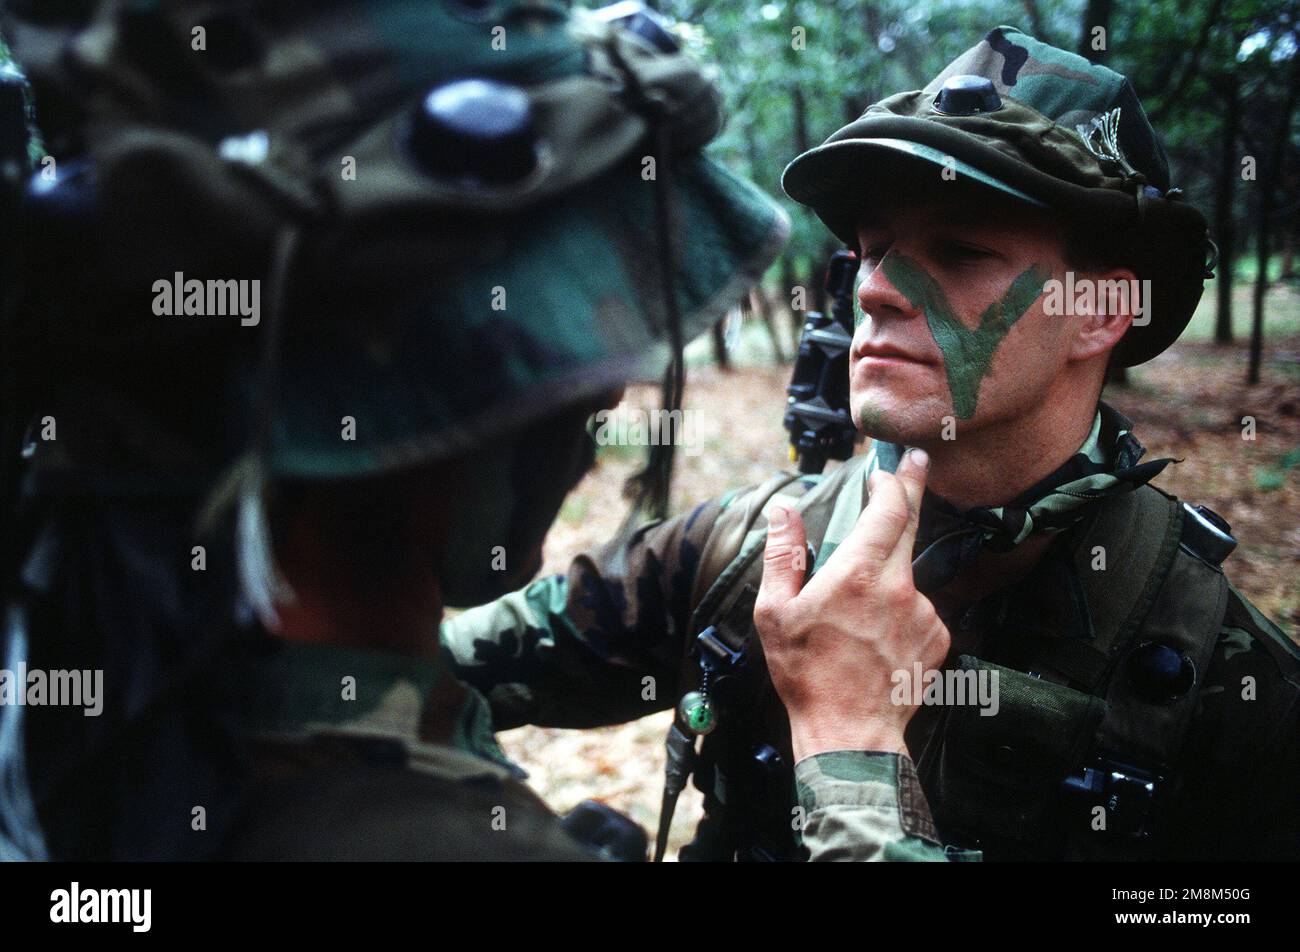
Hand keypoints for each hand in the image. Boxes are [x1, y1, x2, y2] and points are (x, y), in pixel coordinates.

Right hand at [754, 448, 950, 760]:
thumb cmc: (807, 675)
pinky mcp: (938, 637)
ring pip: (907, 576)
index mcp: (858, 574)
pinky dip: (900, 611)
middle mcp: (899, 588)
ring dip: (888, 578)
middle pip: (910, 527)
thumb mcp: (774, 612)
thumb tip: (783, 511)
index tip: (896, 464)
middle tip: (915, 467)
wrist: (849, 732)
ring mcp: (923, 613)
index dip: (895, 480)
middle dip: (909, 495)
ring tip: (856, 619)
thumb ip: (782, 554)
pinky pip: (918, 609)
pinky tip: (876, 638)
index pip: (889, 509)